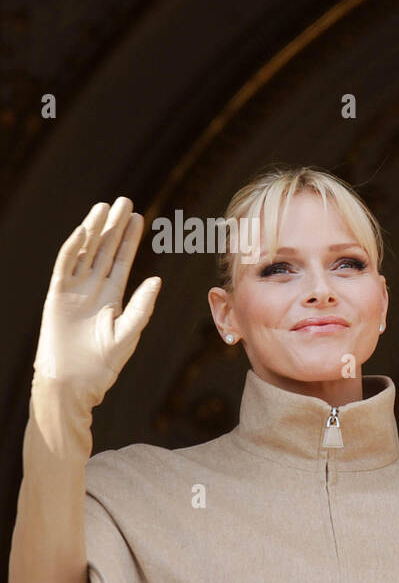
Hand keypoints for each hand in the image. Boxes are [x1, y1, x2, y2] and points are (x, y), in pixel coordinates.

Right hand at [33, 197, 160, 411]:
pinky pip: (64, 266)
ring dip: (95, 230)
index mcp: (112, 296)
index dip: (130, 240)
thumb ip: (142, 306)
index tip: (140, 219)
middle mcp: (92, 288)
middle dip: (114, 227)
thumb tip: (157, 280)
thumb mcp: (128, 332)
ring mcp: (73, 290)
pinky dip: (73, 247)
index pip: (122, 261)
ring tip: (106, 207)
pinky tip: (85, 230)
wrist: (74, 381)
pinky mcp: (56, 295)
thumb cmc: (103, 362)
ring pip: (85, 252)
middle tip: (125, 202)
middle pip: (104, 250)